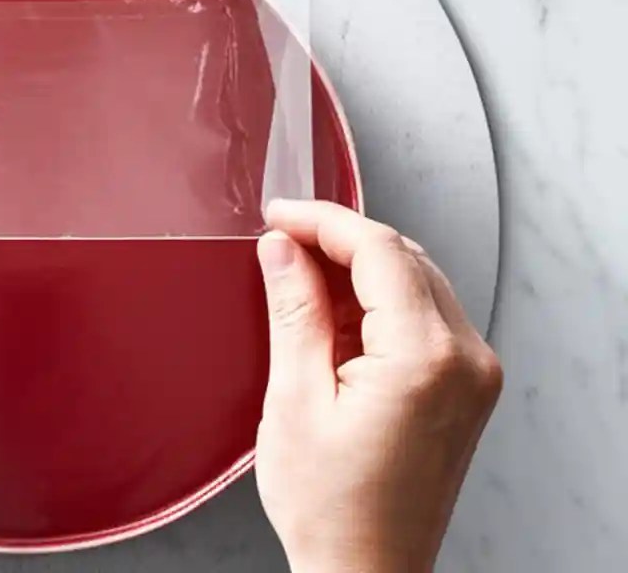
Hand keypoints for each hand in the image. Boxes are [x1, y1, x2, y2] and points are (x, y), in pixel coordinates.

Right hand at [254, 200, 501, 572]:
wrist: (364, 571)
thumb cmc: (330, 508)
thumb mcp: (294, 400)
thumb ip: (295, 311)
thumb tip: (283, 249)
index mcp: (424, 358)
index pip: (378, 250)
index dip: (322, 221)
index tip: (279, 214)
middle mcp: (465, 360)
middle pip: (403, 258)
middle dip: (338, 240)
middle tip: (280, 243)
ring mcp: (472, 375)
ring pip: (416, 282)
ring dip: (358, 271)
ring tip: (298, 283)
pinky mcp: (465, 388)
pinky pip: (424, 318)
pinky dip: (378, 304)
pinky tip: (334, 317)